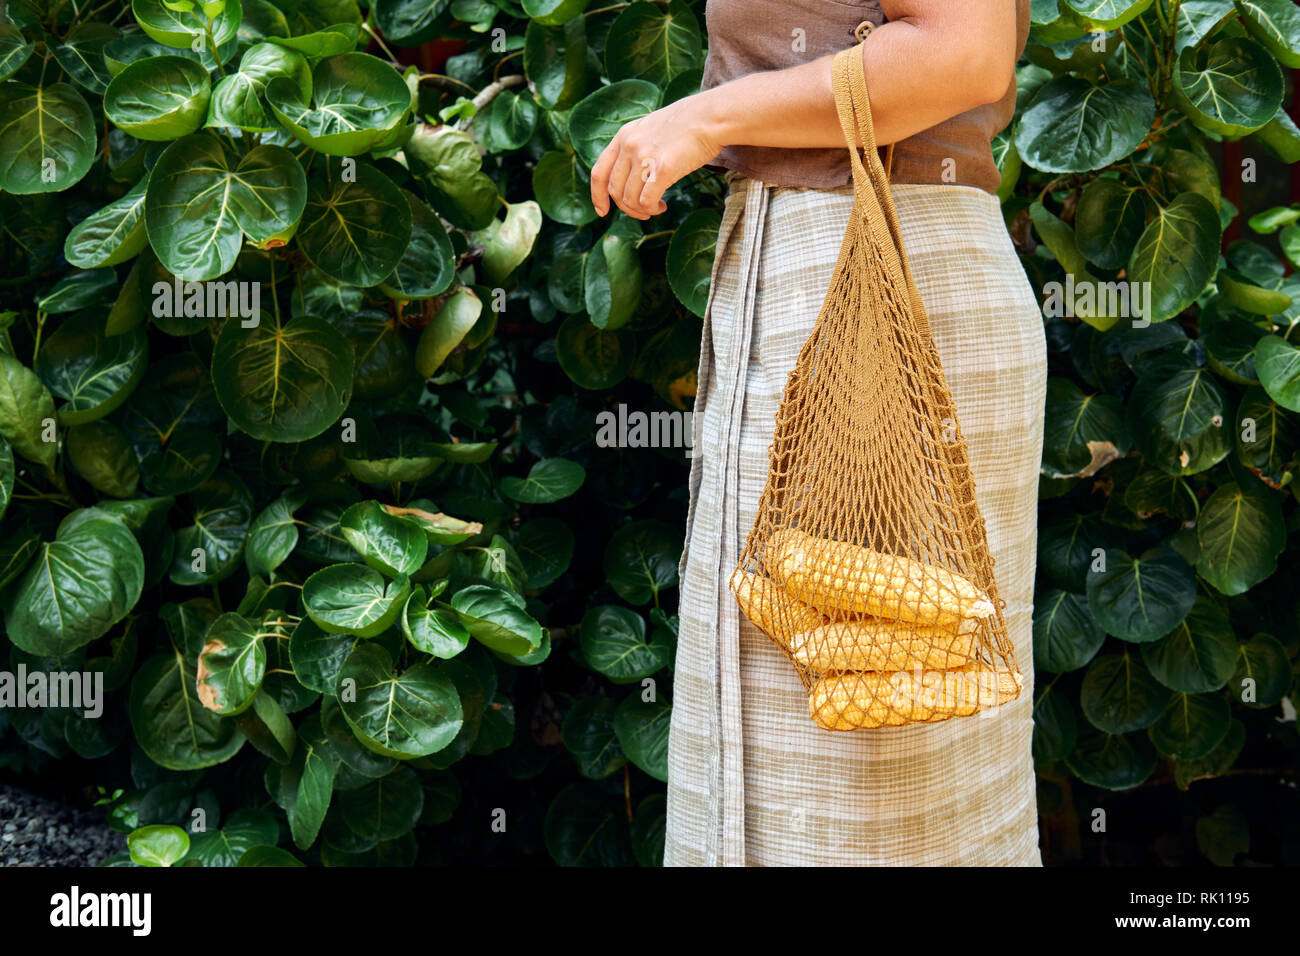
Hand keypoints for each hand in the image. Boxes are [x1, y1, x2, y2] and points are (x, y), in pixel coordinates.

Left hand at [589, 92, 724, 219]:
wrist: (711, 117)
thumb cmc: (688, 124)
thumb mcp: (651, 129)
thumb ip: (637, 147)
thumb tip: (633, 175)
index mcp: (624, 136)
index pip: (599, 172)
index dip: (598, 196)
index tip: (603, 211)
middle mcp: (629, 146)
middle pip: (614, 190)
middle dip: (626, 208)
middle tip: (644, 211)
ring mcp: (644, 157)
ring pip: (628, 199)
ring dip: (641, 210)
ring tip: (656, 208)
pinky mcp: (662, 169)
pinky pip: (645, 201)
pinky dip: (651, 209)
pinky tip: (662, 205)